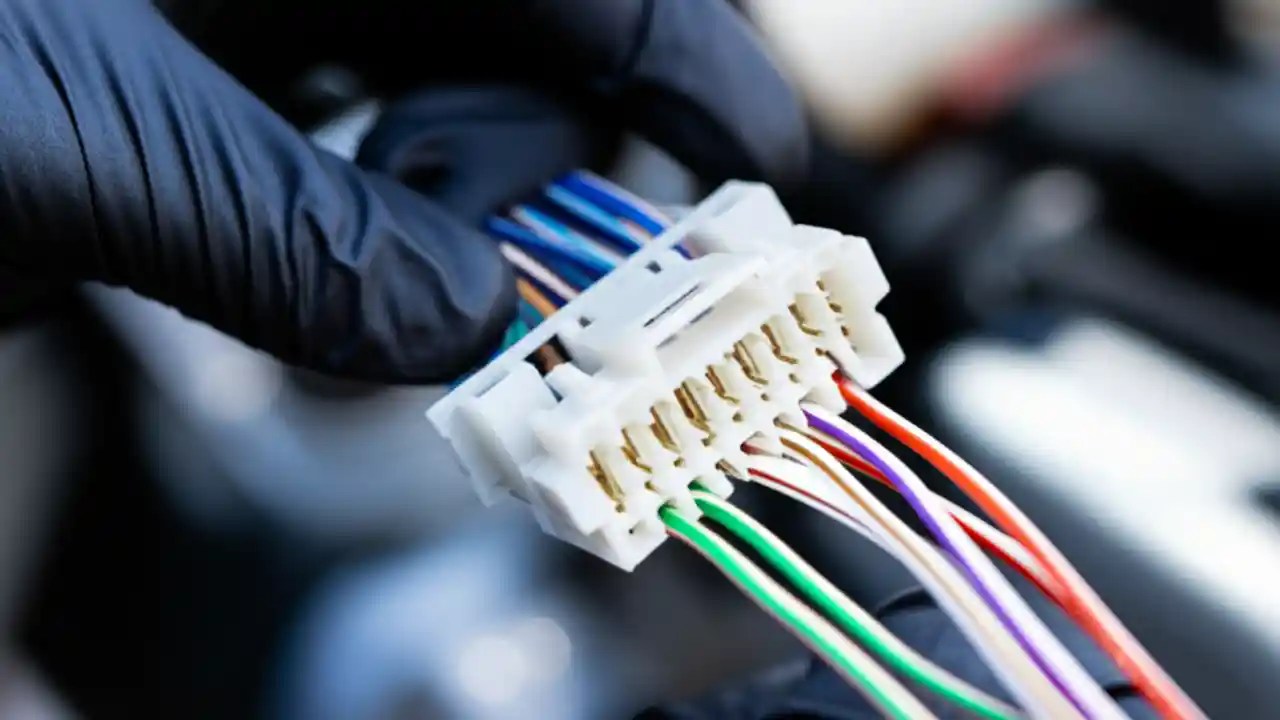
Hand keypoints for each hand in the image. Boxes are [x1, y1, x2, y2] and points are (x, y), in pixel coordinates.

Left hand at [0, 0, 805, 382]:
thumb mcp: (58, 117)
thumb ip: (273, 216)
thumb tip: (449, 319)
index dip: (679, 50)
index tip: (761, 159)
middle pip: (506, 53)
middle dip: (532, 183)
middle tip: (532, 303)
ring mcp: (229, 38)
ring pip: (424, 138)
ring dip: (441, 242)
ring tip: (400, 311)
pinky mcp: (184, 130)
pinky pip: (335, 195)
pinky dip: (361, 264)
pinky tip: (345, 299)